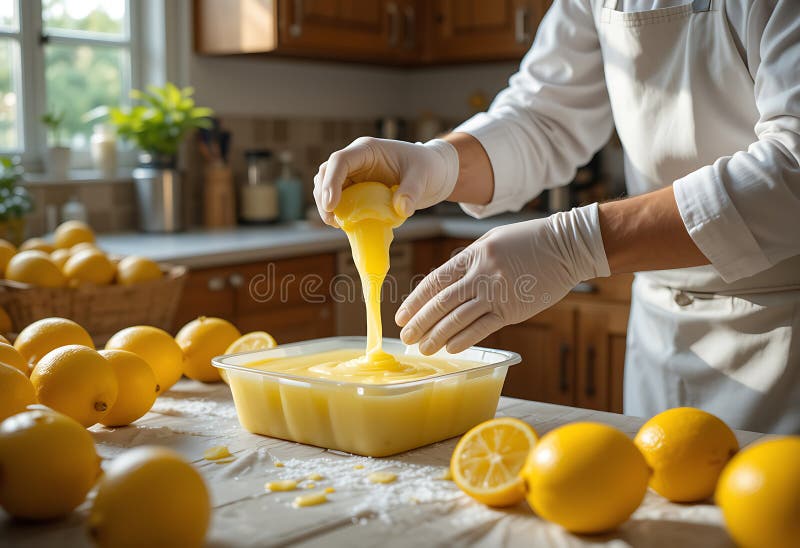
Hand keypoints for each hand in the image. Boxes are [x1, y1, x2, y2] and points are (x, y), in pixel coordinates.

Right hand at [314, 137, 458, 226]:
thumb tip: (402, 210)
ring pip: (326, 185)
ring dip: (326, 204)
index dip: (331, 182)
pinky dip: (337, 211)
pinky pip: (338, 199)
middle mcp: (356, 160)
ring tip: (335, 224)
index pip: (340, 161)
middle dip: (323, 195)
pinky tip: (344, 225)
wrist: (432, 173)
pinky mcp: (356, 189)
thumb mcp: (423, 176)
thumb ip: (412, 191)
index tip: (331, 205)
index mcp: (367, 150)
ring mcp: (354, 174)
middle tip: (331, 220)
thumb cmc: (427, 167)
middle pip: (326, 173)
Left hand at [396, 204, 609, 354]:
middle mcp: (481, 274)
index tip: (402, 315)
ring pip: (458, 319)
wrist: (567, 246)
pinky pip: (483, 327)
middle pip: (442, 303)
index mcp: (473, 255)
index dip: (415, 301)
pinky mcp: (513, 309)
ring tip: (423, 348)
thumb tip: (446, 284)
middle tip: (405, 337)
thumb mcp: (492, 241)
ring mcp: (497, 292)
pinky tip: (450, 349)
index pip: (435, 281)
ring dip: (437, 336)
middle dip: (420, 322)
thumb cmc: (529, 241)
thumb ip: (468, 261)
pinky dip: (464, 339)